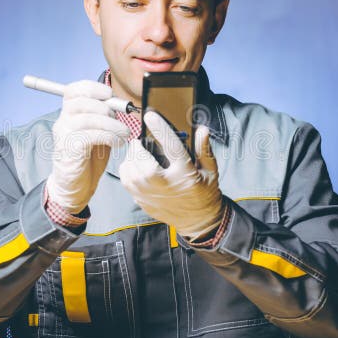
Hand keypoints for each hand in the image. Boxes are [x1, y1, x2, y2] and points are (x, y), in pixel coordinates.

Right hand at [46, 80, 129, 213]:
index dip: (93, 88)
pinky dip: (109, 136)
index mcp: (68, 113)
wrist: (74, 186)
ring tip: (123, 134)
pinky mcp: (69, 149)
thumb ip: (104, 117)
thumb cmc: (88, 158)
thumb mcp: (97, 132)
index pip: (74, 90)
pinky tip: (117, 143)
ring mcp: (64, 135)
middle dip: (107, 108)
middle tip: (120, 121)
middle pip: (82, 102)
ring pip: (89, 118)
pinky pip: (91, 135)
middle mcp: (62, 121)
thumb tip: (121, 105)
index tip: (110, 95)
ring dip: (112, 124)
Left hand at [119, 111, 224, 235]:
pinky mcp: (144, 202)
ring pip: (131, 173)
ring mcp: (152, 195)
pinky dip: (126, 171)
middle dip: (139, 147)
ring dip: (131, 159)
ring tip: (137, 153)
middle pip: (144, 162)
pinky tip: (133, 166)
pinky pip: (127, 183)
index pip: (171, 146)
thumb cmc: (205, 192)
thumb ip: (204, 149)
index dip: (160, 128)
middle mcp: (166, 185)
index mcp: (185, 173)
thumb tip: (202, 129)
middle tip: (141, 141)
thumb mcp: (210, 170)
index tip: (150, 115)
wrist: (199, 221)